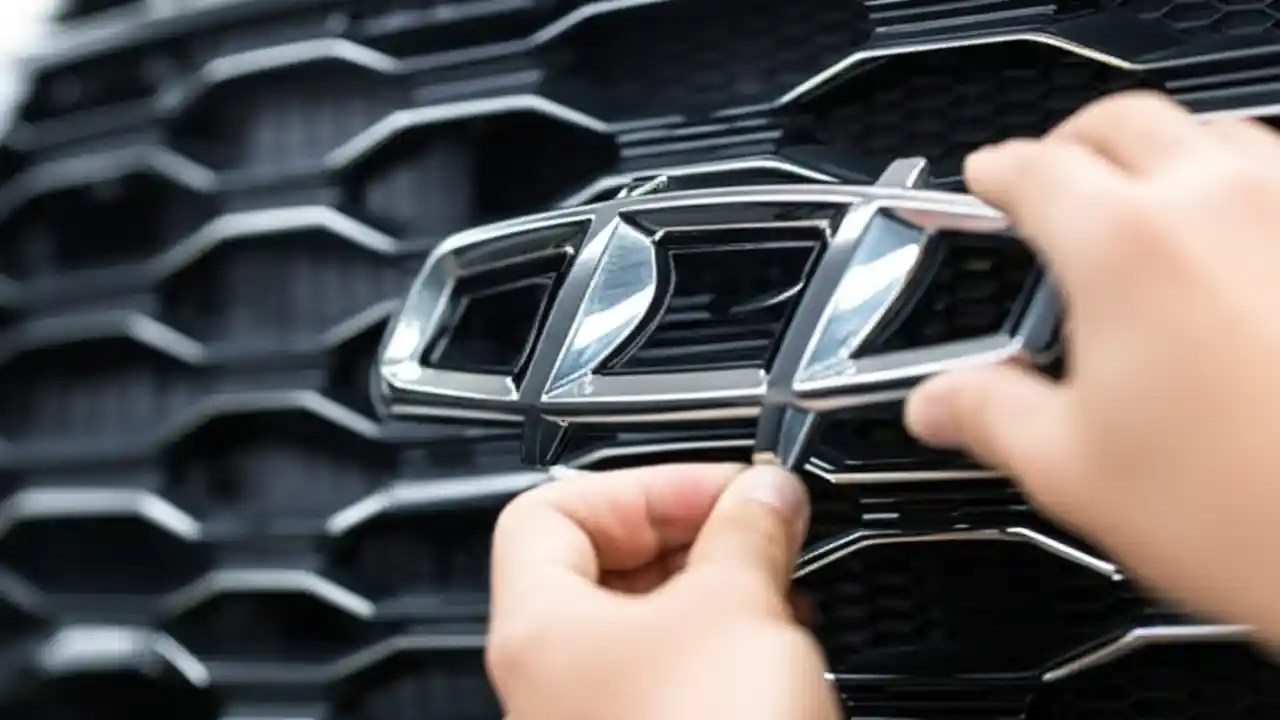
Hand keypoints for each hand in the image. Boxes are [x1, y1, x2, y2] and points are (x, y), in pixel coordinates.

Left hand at [485, 463, 838, 719]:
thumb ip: (747, 530)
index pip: (551, 510)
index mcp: (541, 629)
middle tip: (761, 522)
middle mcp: (560, 681)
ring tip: (783, 578)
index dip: (639, 484)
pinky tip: (784, 643)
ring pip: (652, 625)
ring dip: (719, 589)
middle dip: (691, 534)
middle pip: (605, 567)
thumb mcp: (734, 607)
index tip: (719, 486)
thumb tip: (764, 491)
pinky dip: (730, 646)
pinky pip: (684, 677)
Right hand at [905, 90, 1279, 640]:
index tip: (986, 177)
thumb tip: (939, 403)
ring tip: (1140, 195)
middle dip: (1072, 140)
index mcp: (1126, 245)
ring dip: (1162, 150)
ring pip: (1216, 132)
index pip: (1035, 168)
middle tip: (1048, 172)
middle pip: (1125, 121)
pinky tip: (1234, 239)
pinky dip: (1243, 186)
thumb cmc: (1253, 511)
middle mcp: (1220, 201)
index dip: (996, 170)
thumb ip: (988, 414)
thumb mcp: (1073, 468)